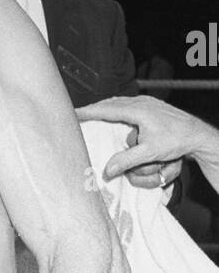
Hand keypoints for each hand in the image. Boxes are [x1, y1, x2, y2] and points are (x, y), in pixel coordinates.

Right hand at [76, 95, 193, 188]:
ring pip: (120, 102)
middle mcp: (141, 102)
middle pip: (110, 103)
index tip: (73, 114)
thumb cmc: (177, 141)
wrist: (197, 134)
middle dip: (94, 108)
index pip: (106, 110)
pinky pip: (128, 104)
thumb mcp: (150, 154)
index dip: (88, 112)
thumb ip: (127, 161)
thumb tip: (107, 170)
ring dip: (106, 108)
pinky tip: (115, 114)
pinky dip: (117, 108)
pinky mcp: (152, 105)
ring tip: (94, 113)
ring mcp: (147, 102)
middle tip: (79, 114)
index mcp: (138, 110)